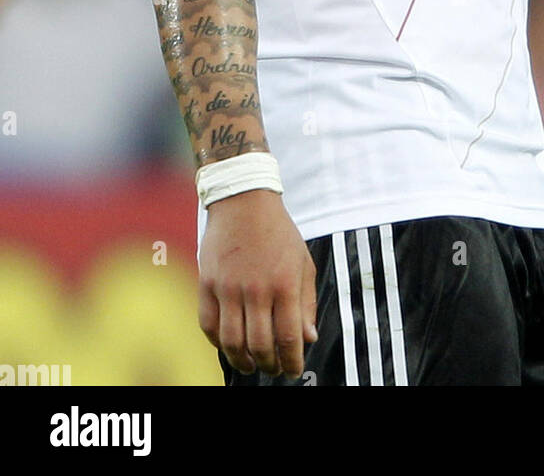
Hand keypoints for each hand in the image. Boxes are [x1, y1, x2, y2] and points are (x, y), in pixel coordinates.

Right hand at [198, 188, 317, 379]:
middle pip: (260, 346)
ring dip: (242, 362)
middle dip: (269, 366)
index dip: (292, 361)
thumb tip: (308, 339)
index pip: (288, 338)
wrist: (243, 200)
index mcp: (284, 283)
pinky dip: (218, 343)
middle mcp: (256, 288)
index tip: (294, 370)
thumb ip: (306, 302)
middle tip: (273, 369)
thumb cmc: (278, 232)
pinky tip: (230, 345)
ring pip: (232, 342)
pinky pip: (209, 325)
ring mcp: (228, 287)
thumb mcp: (303, 262)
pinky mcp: (207, 283)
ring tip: (251, 365)